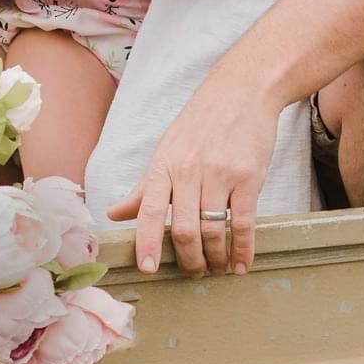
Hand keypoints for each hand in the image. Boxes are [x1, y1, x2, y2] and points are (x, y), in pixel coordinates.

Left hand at [108, 65, 279, 275]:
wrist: (242, 91)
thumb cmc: (201, 122)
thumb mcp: (166, 150)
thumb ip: (144, 187)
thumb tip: (114, 213)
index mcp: (164, 165)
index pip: (150, 210)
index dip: (147, 241)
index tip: (148, 268)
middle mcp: (189, 170)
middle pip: (185, 229)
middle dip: (189, 259)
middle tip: (194, 272)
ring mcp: (220, 174)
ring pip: (213, 230)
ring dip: (215, 257)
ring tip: (216, 267)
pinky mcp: (248, 177)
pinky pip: (244, 223)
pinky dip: (242, 249)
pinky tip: (241, 263)